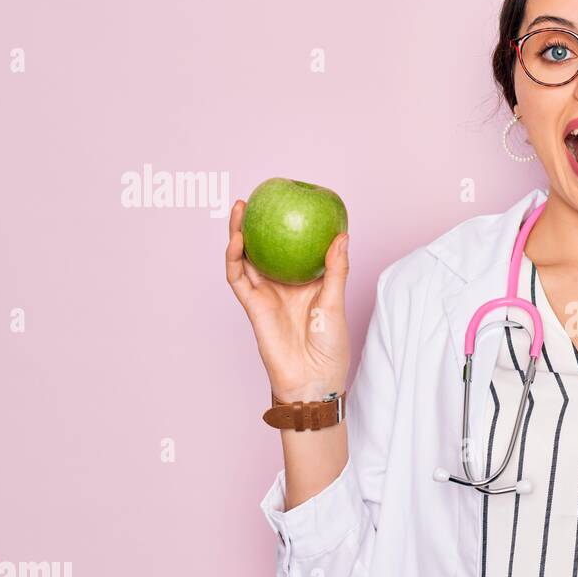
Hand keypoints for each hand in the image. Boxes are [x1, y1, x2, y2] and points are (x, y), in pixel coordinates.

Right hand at [225, 199, 350, 402]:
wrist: (312, 379)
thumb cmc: (329, 346)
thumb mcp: (336, 302)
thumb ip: (336, 269)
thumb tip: (342, 235)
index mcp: (306, 282)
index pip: (294, 248)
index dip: (290, 228)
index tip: (293, 202)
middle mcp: (283, 285)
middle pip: (265, 248)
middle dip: (259, 223)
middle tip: (258, 197)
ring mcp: (265, 294)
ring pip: (246, 257)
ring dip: (240, 232)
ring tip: (241, 208)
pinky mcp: (252, 305)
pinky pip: (238, 278)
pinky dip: (234, 258)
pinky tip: (237, 239)